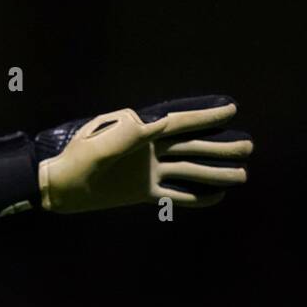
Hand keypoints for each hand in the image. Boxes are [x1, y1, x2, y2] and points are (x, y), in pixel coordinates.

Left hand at [34, 95, 252, 213]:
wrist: (57, 187)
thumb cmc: (73, 161)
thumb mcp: (96, 145)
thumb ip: (126, 134)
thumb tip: (156, 120)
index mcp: (139, 134)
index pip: (178, 123)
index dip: (204, 116)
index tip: (231, 108)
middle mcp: (148, 151)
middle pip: (191, 146)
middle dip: (220, 145)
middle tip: (249, 146)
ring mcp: (147, 171)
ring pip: (189, 170)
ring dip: (215, 172)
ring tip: (243, 174)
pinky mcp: (142, 192)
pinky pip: (175, 195)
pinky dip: (195, 197)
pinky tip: (216, 197)